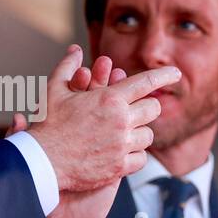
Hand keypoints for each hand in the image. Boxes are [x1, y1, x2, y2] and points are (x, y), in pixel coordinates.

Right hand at [26, 45, 177, 193]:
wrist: (42, 161)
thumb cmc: (47, 124)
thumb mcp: (54, 90)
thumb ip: (67, 67)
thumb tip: (74, 50)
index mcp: (110, 99)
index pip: (147, 82)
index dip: (165, 75)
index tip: (176, 73)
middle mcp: (121, 121)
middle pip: (153, 109)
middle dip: (147, 107)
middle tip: (138, 110)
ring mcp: (121, 145)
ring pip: (149, 135)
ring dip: (140, 132)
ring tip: (127, 133)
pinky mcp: (118, 167)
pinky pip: (141, 158)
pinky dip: (136, 155)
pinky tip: (124, 152)